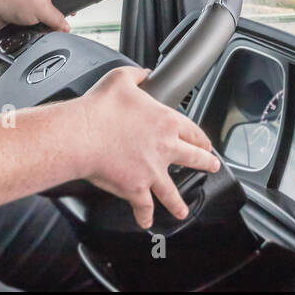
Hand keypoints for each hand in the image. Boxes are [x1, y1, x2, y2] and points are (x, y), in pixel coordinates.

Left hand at [0, 0, 69, 31]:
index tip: (75, 6)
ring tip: (39, 23)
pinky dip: (33, 24)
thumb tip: (65, 27)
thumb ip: (58, 20)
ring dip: (43, 20)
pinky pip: (33, 18)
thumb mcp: (43, 10)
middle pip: (56, 1)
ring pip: (44, 11)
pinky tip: (31, 27)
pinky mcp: (21, 8)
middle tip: (56, 19)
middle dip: (56, 13)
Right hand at [76, 67, 220, 228]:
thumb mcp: (121, 79)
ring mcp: (152, 171)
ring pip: (172, 190)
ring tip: (182, 211)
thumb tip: (144, 73)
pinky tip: (146, 221)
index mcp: (166, 122)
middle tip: (212, 167)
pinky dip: (145, 215)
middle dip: (206, 163)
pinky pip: (145, 206)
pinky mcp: (136, 188)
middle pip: (193, 159)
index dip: (201, 138)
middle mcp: (165, 148)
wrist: (82, 135)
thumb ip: (137, 75)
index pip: (192, 131)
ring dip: (178, 202)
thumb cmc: (99, 108)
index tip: (205, 143)